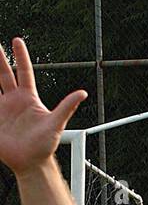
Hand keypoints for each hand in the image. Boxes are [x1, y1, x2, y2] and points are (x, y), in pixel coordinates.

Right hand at [0, 38, 86, 176]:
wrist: (31, 163)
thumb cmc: (45, 146)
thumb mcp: (56, 124)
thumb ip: (67, 107)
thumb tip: (82, 93)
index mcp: (29, 98)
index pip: (24, 72)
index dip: (21, 56)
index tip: (17, 40)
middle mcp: (14, 100)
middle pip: (4, 75)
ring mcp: (2, 110)